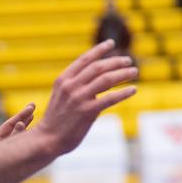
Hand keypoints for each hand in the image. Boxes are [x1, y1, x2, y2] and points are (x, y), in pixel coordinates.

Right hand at [32, 41, 138, 156]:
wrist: (47, 139)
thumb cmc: (57, 119)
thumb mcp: (62, 96)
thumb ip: (77, 85)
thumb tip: (102, 78)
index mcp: (63, 79)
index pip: (84, 59)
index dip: (99, 50)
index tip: (111, 43)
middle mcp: (71, 86)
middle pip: (98, 67)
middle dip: (115, 61)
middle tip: (128, 60)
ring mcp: (79, 98)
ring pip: (106, 79)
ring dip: (123, 73)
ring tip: (134, 71)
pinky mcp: (87, 112)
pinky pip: (110, 98)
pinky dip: (124, 92)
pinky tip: (133, 89)